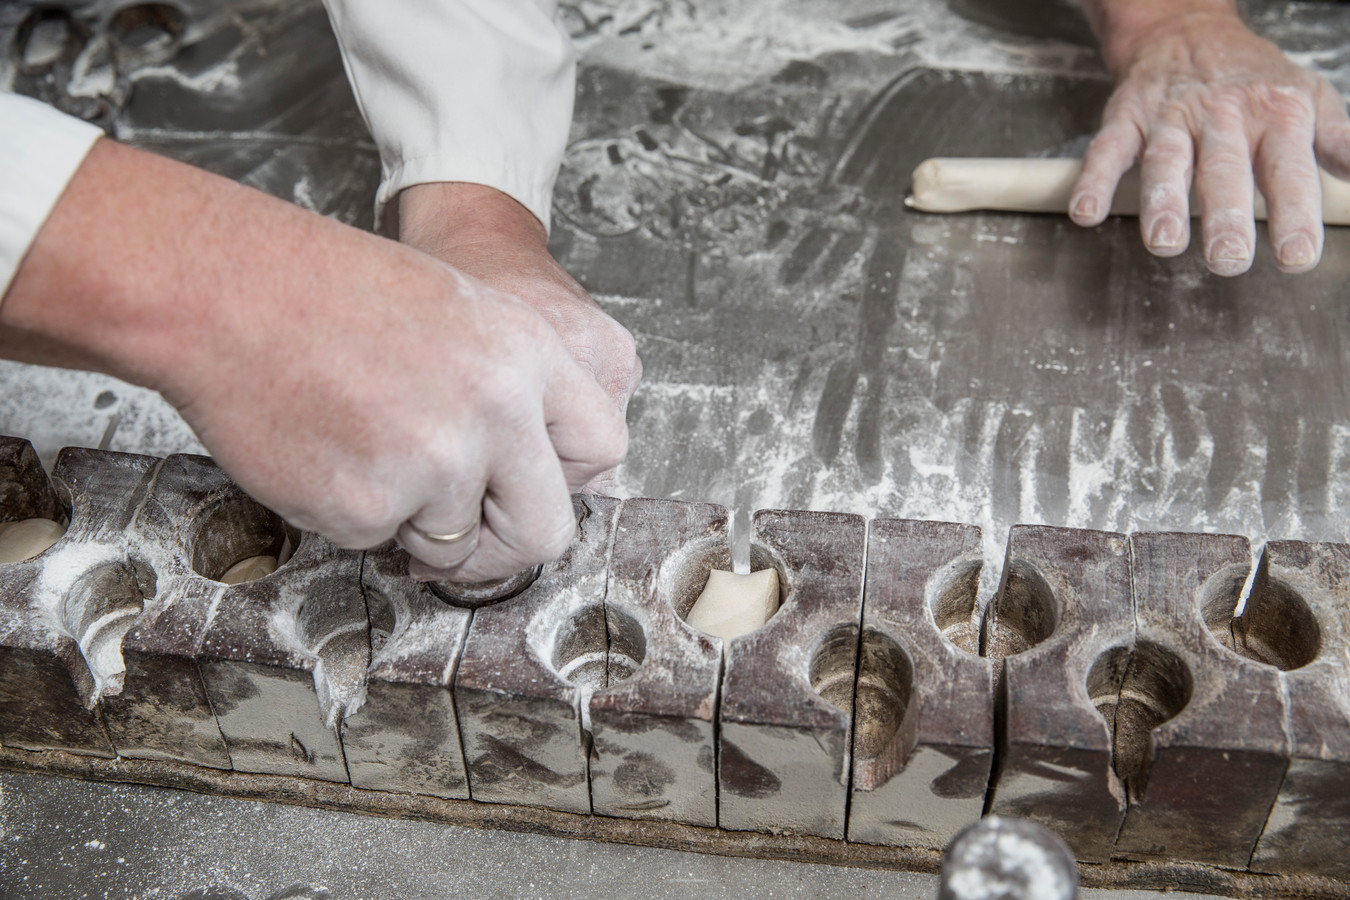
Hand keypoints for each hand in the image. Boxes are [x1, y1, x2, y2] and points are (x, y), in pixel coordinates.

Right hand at [0, 140, 626, 579]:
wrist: (228, 290)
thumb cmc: (335, 294)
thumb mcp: (463, 312)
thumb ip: (517, 390)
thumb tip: (535, 474)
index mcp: (531, 351)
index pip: (604, 444)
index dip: (565, 475)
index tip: (529, 482)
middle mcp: (499, 411)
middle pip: (547, 530)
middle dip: (504, 542)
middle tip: (460, 528)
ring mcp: (436, 463)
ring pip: (456, 545)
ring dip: (414, 521)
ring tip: (364, 446)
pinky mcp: (370, 506)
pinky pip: (379, 542)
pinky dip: (352, 514)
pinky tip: (324, 450)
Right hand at [1070, 1, 1349, 274]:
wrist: (1186, 31)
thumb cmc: (1253, 80)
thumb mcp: (1311, 101)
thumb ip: (1339, 145)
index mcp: (1278, 114)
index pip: (1287, 170)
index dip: (1293, 214)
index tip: (1295, 257)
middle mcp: (1224, 115)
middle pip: (1224, 169)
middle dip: (1226, 215)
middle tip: (1229, 257)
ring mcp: (1171, 116)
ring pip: (1167, 159)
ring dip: (1162, 201)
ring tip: (1164, 243)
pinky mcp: (1126, 117)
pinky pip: (1108, 149)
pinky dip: (1095, 179)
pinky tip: (1087, 211)